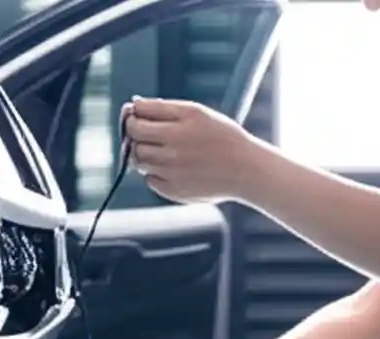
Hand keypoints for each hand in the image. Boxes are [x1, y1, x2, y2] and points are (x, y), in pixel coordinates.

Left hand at [121, 97, 263, 203]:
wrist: (246, 170)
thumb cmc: (222, 137)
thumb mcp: (197, 112)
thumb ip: (163, 108)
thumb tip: (133, 106)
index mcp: (180, 123)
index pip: (137, 115)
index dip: (132, 114)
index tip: (137, 116)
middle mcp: (174, 147)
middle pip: (133, 137)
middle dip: (134, 133)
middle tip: (146, 134)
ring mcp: (172, 171)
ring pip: (138, 160)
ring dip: (144, 154)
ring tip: (164, 151)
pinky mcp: (173, 190)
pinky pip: (149, 179)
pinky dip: (155, 173)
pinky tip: (173, 168)